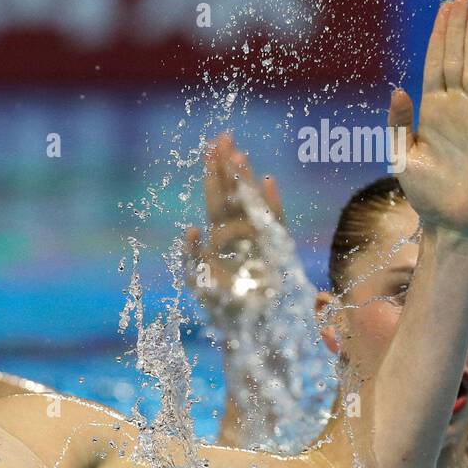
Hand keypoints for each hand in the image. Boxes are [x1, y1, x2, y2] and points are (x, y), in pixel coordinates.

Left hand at [183, 132, 284, 315]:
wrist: (247, 331)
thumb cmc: (223, 308)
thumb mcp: (198, 281)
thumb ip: (191, 256)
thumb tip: (191, 228)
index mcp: (221, 236)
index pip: (217, 197)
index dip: (214, 172)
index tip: (211, 146)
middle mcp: (241, 233)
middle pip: (233, 193)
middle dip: (228, 165)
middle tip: (224, 136)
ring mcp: (259, 239)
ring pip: (250, 202)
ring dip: (244, 179)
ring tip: (238, 154)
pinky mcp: (275, 251)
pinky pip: (273, 223)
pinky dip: (270, 203)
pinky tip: (266, 181)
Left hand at [393, 0, 467, 239]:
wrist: (450, 219)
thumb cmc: (424, 191)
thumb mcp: (400, 155)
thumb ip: (398, 124)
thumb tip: (398, 88)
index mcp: (431, 112)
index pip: (435, 65)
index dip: (439, 37)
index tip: (442, 9)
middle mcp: (454, 109)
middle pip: (456, 59)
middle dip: (456, 28)